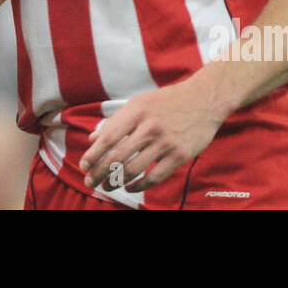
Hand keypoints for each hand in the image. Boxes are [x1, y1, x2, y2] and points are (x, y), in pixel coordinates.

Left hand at [79, 79, 225, 192]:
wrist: (204, 99)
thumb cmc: (167, 101)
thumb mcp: (139, 103)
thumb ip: (116, 121)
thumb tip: (93, 138)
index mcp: (136, 111)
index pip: (108, 137)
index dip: (94, 154)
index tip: (84, 166)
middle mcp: (150, 127)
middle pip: (118, 156)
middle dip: (99, 173)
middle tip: (90, 182)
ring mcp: (165, 142)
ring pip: (133, 169)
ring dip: (116, 182)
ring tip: (106, 187)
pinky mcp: (180, 155)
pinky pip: (154, 177)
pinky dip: (139, 186)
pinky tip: (130, 188)